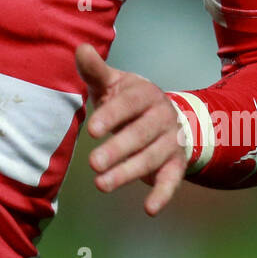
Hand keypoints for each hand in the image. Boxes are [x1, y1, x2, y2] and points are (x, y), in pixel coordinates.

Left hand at [74, 43, 187, 216]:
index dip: (112, 116)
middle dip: (118, 149)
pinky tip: (149, 209)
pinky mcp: (176, 164)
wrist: (166, 116)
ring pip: (152, 159)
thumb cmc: (128, 100)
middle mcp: (163, 117)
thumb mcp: (113, 83)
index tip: (92, 129)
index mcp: (145, 94)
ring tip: (101, 185)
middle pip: (141, 134)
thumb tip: (80, 48)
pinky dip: (163, 195)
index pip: (130, 104)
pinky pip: (172, 181)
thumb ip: (96, 70)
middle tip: (93, 163)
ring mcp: (171, 142)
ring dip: (128, 173)